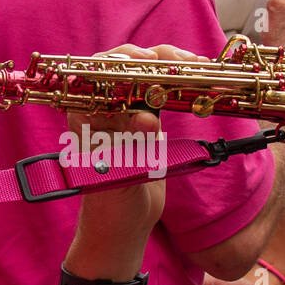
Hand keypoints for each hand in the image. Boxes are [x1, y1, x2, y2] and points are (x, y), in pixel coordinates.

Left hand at [67, 44, 189, 270]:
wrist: (122, 226)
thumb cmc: (107, 204)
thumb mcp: (116, 176)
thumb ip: (130, 147)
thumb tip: (148, 119)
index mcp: (85, 115)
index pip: (96, 73)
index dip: (120, 61)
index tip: (145, 62)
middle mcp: (104, 108)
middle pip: (126, 68)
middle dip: (154, 58)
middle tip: (183, 62)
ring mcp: (127, 113)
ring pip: (148, 76)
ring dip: (172, 66)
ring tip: (196, 66)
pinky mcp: (148, 122)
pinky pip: (163, 95)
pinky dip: (181, 84)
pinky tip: (199, 77)